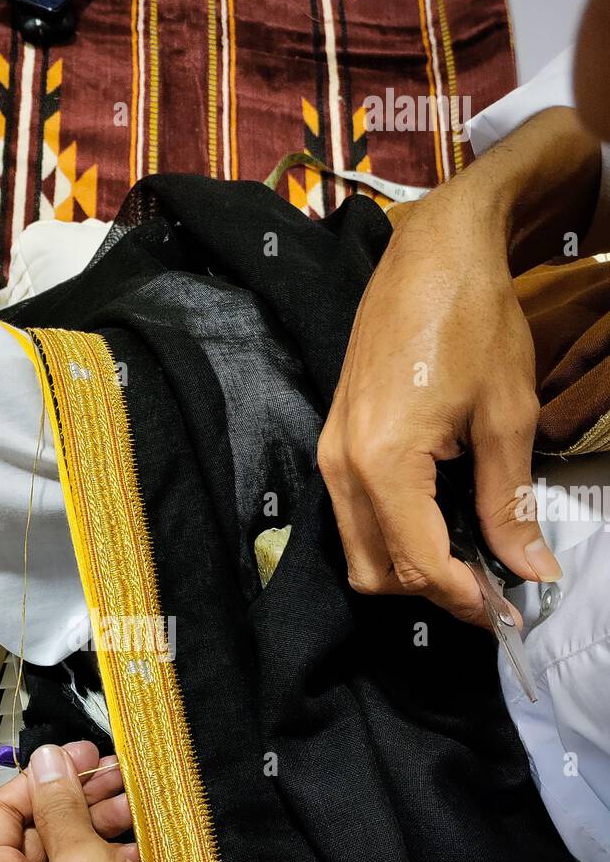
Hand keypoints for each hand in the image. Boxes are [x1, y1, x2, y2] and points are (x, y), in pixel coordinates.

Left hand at [0, 741, 233, 861]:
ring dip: (94, 831)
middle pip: (29, 834)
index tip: (84, 756)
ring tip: (135, 810)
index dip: (46, 776)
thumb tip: (46, 763)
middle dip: (75, 801)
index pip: (0, 809)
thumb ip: (61, 806)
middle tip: (117, 777)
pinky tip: (135, 853)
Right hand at [318, 177, 560, 624]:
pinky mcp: (333, 442)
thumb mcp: (506, 416)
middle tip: (492, 588)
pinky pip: (354, 518)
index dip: (466, 598)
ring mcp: (329, 454)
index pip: (418, 563)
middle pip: (377, 573)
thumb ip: (509, 504)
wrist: (433, 252)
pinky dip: (394, 537)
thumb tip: (531, 571)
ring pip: (360, 553)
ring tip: (469, 559)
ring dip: (410, 569)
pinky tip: (440, 521)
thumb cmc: (474, 321)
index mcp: (382, 461)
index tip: (510, 609)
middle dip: (433, 593)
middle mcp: (340, 467)